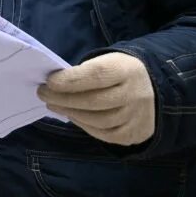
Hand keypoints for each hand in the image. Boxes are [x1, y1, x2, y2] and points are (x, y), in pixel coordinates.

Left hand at [37, 52, 155, 145]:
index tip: (49, 82)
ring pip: (98, 120)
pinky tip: (72, 116)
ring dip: (70, 113)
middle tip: (43, 94)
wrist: (152, 89)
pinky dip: (84, 125)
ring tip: (53, 105)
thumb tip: (54, 84)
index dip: (70, 80)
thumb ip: (84, 72)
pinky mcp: (135, 134)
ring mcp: (137, 116)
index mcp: (126, 70)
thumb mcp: (106, 62)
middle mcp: (135, 94)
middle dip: (64, 99)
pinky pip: (105, 134)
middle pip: (94, 101)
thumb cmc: (117, 73)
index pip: (96, 75)